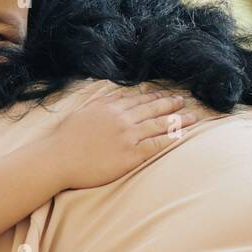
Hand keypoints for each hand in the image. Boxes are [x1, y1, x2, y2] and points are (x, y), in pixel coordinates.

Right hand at [46, 82, 200, 189]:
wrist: (58, 158)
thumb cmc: (65, 138)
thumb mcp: (83, 111)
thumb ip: (101, 101)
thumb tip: (115, 93)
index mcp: (111, 107)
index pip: (140, 99)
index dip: (156, 97)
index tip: (167, 95)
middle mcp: (123, 118)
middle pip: (154, 109)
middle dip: (172, 104)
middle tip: (185, 101)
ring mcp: (128, 136)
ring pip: (160, 125)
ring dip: (179, 120)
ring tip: (193, 117)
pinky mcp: (130, 155)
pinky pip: (156, 145)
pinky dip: (171, 139)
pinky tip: (182, 136)